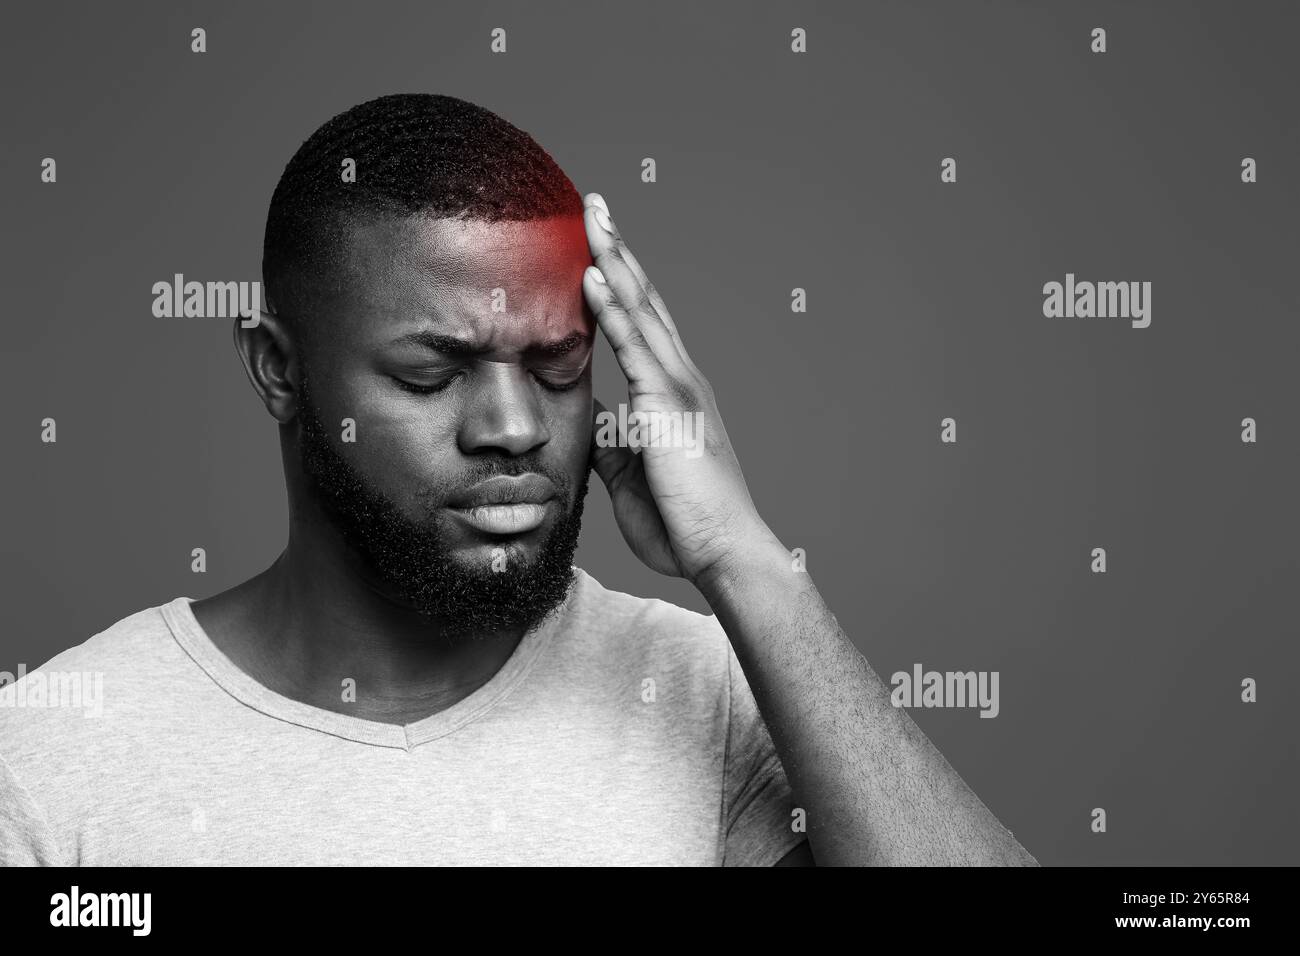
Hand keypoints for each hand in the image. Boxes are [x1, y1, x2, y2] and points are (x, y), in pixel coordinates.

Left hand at [581, 192, 778, 588]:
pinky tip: (593, 275)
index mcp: (674, 395)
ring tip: (591, 217)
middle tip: (594, 207)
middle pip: (645, 300)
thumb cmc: (686, 525)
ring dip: (614, 260)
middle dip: (617, 250)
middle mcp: (680, 379)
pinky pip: (635, 347)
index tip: (596, 247)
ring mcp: (678, 387)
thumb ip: (616, 447)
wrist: (723, 553)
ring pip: (641, 308)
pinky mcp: (668, 405)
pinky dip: (614, 308)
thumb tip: (596, 429)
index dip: (620, 284)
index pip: (643, 326)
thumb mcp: (635, 479)